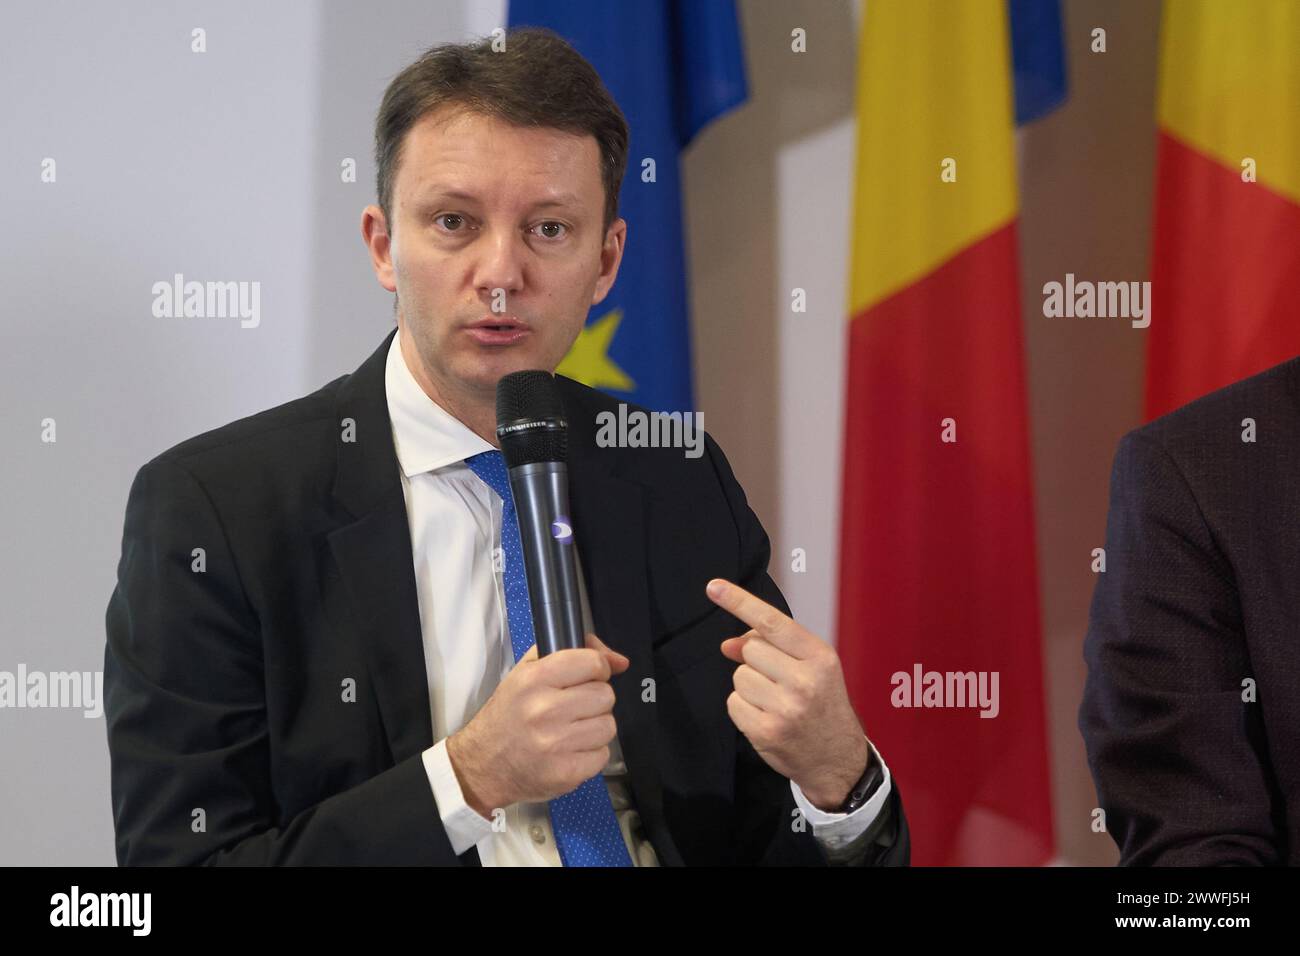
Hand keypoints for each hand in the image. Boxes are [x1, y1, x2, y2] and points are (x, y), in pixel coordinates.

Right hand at [447, 632, 628, 818]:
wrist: (482, 765)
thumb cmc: (508, 715)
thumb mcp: (527, 672)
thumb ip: (573, 654)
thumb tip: (620, 661)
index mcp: (534, 680)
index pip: (592, 663)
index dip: (597, 669)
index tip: (588, 677)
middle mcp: (544, 710)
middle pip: (605, 695)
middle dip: (594, 701)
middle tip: (574, 709)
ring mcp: (556, 745)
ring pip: (608, 726)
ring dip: (595, 728)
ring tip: (571, 731)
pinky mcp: (566, 773)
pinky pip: (603, 755)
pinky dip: (591, 754)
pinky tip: (570, 751)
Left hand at [706, 578, 870, 811]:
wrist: (838, 760)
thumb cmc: (823, 706)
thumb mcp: (813, 668)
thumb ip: (774, 648)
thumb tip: (728, 644)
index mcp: (820, 657)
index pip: (771, 622)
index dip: (739, 602)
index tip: (714, 587)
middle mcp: (804, 681)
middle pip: (750, 649)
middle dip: (754, 660)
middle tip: (777, 680)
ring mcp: (785, 708)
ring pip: (739, 676)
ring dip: (749, 686)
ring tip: (774, 701)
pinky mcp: (766, 732)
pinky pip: (733, 703)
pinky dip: (743, 708)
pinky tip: (765, 717)